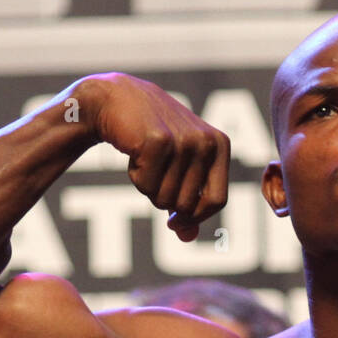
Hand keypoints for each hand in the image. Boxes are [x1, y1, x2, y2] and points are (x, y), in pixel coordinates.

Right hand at [78, 73, 229, 240]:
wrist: (117, 99)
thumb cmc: (151, 136)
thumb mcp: (177, 168)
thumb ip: (187, 203)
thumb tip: (188, 238)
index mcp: (220, 146)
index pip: (217, 201)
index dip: (195, 216)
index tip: (173, 221)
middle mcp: (207, 142)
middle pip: (187, 204)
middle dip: (164, 198)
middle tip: (154, 170)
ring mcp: (184, 140)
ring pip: (165, 198)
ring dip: (148, 186)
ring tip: (145, 157)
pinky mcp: (159, 141)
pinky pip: (147, 185)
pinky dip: (136, 176)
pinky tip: (134, 151)